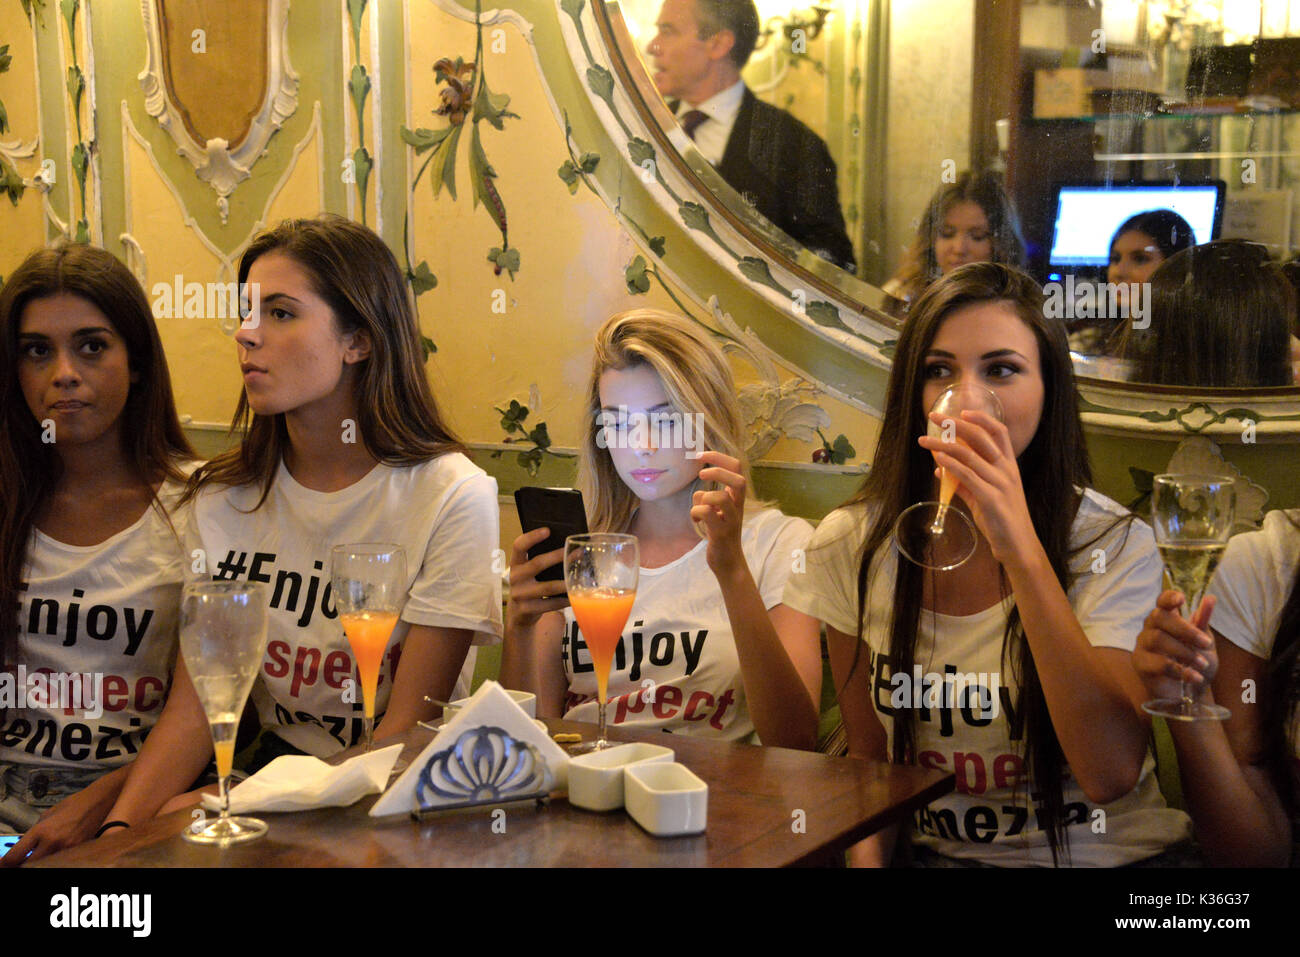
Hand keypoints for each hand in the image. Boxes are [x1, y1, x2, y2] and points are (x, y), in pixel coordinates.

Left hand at [0, 785, 107, 865]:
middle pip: (28, 866)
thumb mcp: (48, 815)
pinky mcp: (78, 852)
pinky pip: (61, 861)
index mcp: (42, 830)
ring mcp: (67, 849)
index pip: (15, 856)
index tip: (3, 864)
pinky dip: (54, 860)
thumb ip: (35, 832)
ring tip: (38, 857)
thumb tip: (25, 846)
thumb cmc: (74, 804)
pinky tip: (54, 855)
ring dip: (38, 862)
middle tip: (19, 863)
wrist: (99, 801)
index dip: (5, 864)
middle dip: (21, 865)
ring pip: (44, 865)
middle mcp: (53, 842)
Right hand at [506, 527, 569, 636]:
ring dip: (565, 582)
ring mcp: (519, 595)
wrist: (519, 615)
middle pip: (537, 564)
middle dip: (558, 557)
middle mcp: (514, 577)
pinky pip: (550, 604)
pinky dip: (564, 600)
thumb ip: (541, 562)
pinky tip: (574, 597)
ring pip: (547, 587)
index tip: (547, 530)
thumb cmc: (530, 587)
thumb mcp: (529, 573)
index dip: (531, 537)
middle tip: (577, 552)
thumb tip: (569, 548)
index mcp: (515, 564)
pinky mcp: (526, 610)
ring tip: (579, 578)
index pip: (519, 546)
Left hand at [691, 450, 746, 577]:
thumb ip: (712, 496)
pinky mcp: (721, 533)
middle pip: (738, 479)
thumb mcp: (718, 511)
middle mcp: (737, 507)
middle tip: (700, 473)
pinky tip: (696, 521)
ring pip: (720, 496)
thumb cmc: (720, 534)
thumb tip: (700, 486)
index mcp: (737, 498)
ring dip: (703, 498)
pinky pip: (706, 513)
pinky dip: (695, 513)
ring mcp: (731, 520)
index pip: (737, 468)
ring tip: (698, 508)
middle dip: (717, 471)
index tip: (701, 455)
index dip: (719, 457)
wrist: (728, 563)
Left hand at [917, 409, 1036, 564]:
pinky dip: (951, 464)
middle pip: (981, 437)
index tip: (962, 411)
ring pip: (968, 455)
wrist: (1017, 545)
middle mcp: (1007, 470)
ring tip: (924, 440)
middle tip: (934, 417)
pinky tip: (938, 459)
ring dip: (942, 444)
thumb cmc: (1001, 519)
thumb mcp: (982, 496)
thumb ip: (964, 481)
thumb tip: (940, 468)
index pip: (999, 432)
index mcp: (1009, 465)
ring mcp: (1000, 483)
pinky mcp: (991, 498)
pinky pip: (967, 476)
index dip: (981, 418)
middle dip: (955, 424)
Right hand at [1133, 590, 1217, 701]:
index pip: (1162, 601)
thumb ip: (1203, 623)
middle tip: (1206, 643)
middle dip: (1185, 629)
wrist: (1189, 695)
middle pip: (1158, 616)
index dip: (1168, 597)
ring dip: (1184, 651)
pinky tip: (1195, 677)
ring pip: (1157, 638)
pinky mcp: (1140, 664)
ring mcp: (1142, 645)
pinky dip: (1180, 670)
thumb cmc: (1194, 664)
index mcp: (1166, 619)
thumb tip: (1210, 598)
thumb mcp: (1205, 644)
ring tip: (1202, 664)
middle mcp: (1150, 628)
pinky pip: (1157, 662)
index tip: (1181, 599)